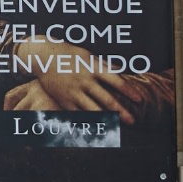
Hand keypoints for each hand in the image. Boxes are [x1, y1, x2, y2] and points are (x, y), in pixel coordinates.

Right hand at [6, 40, 134, 122]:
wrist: (43, 56)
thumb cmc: (69, 54)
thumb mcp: (88, 55)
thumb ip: (104, 65)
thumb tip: (121, 71)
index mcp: (93, 68)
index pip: (116, 81)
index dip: (129, 91)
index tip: (139, 100)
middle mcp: (84, 81)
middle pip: (106, 99)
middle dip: (121, 112)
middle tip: (132, 121)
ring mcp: (74, 92)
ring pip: (93, 109)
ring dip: (106, 120)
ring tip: (116, 127)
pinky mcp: (64, 100)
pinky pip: (78, 113)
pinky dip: (88, 121)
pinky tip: (97, 127)